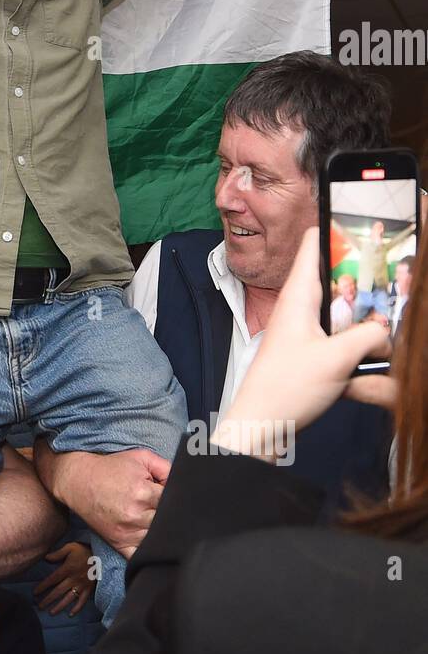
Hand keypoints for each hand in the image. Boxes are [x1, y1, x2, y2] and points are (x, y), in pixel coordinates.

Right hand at [34, 438, 168, 558]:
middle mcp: (135, 515)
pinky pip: (140, 555)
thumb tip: (183, 483)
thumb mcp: (141, 457)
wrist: (79, 481)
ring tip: (151, 516)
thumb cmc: (111, 468)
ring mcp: (127, 532)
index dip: (176, 498)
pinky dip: (148, 551)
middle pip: (167, 522)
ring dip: (160, 530)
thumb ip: (166, 467)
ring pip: (158, 538)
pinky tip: (149, 540)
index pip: (174, 502)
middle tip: (160, 505)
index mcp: (143, 492)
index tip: (173, 496)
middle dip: (169, 514)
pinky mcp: (119, 543)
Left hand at [34, 541, 93, 615]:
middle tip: (39, 606)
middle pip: (58, 591)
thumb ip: (58, 553)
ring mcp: (82, 586)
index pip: (52, 580)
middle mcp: (74, 579)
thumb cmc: (84, 550)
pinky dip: (77, 608)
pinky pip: (82, 601)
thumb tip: (45, 558)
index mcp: (68, 569)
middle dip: (48, 600)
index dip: (43, 587)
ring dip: (59, 606)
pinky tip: (70, 614)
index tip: (35, 593)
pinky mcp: (89, 589)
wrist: (102, 556)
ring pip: (69, 598)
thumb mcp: (71, 547)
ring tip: (51, 613)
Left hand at [212, 227, 391, 458]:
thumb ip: (370, 337)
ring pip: (348, 321)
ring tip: (390, 341)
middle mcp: (302, 310)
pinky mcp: (312, 360)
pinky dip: (362, 361)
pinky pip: (345, 351)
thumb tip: (388, 334)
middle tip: (395, 287)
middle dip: (368, 289)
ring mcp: (307, 335)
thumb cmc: (284, 389)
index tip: (365, 224)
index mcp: (299, 295)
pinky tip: (383, 377)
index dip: (337, 229)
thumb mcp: (337, 359)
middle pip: (341, 283)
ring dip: (369, 332)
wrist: (259, 429)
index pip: (314, 244)